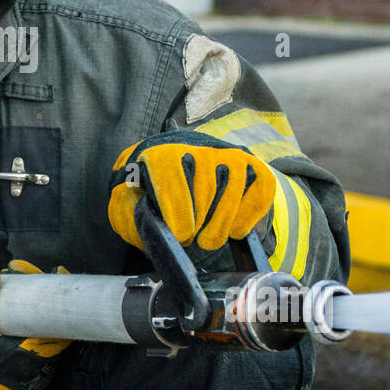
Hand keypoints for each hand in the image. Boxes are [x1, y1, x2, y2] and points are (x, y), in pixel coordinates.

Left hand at [108, 131, 275, 250]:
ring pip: (235, 183)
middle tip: (192, 241)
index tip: (181, 235)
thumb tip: (137, 207)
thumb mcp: (127, 205)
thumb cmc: (148, 197)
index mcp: (160, 154)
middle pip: (206, 184)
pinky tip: (237, 231)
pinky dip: (253, 212)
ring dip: (224, 220)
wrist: (171, 177)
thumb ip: (127, 209)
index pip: (173, 172)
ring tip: (210, 240)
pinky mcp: (249, 165)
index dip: (179, 207)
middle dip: (201, 221)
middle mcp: (196, 148)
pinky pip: (262, 184)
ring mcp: (225, 155)